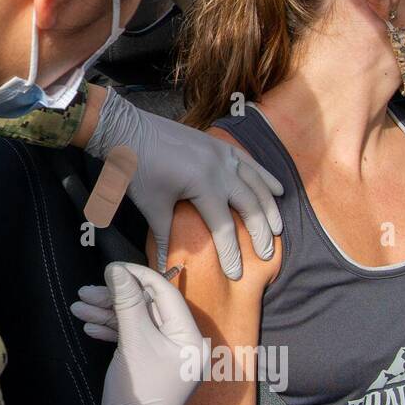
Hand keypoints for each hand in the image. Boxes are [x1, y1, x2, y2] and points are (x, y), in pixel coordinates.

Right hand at [71, 262, 204, 404]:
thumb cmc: (138, 391)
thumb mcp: (133, 341)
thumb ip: (126, 302)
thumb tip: (117, 270)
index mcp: (191, 337)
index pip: (166, 294)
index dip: (137, 276)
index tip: (111, 268)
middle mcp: (184, 343)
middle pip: (148, 306)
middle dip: (115, 297)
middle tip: (86, 291)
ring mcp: (168, 354)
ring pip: (136, 320)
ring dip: (108, 312)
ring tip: (79, 307)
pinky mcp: (152, 362)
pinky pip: (134, 336)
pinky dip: (112, 329)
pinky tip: (90, 325)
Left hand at [86, 88, 282, 278]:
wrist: (127, 130)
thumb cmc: (137, 170)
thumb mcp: (151, 206)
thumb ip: (165, 237)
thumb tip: (166, 268)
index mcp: (203, 184)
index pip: (223, 226)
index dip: (231, 253)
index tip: (236, 274)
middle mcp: (220, 168)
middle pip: (250, 205)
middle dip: (260, 232)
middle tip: (265, 254)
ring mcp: (222, 153)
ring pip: (256, 182)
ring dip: (269, 206)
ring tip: (278, 229)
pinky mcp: (219, 145)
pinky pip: (250, 161)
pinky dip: (265, 176)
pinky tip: (278, 189)